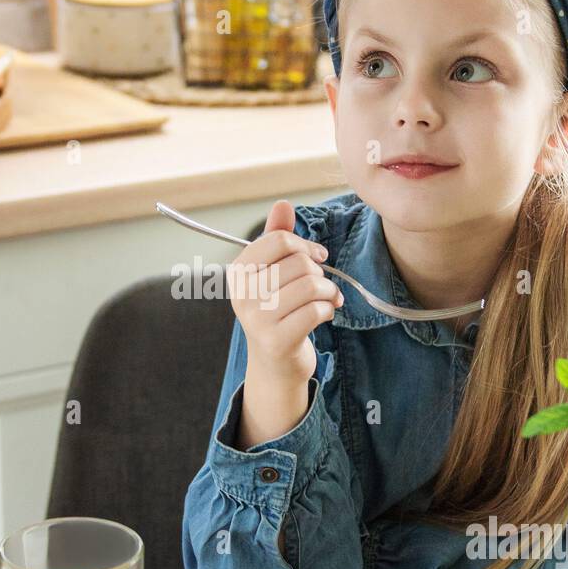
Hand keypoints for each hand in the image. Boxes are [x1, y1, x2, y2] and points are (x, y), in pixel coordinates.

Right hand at [227, 199, 342, 383]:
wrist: (274, 364)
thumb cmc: (277, 312)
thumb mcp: (273, 273)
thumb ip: (277, 238)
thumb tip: (283, 204)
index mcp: (238, 271)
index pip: (279, 240)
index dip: (305, 245)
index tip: (317, 257)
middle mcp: (242, 294)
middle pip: (299, 263)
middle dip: (320, 273)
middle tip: (321, 286)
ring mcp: (257, 319)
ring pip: (310, 286)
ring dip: (328, 292)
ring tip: (327, 299)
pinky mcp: (276, 340)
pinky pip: (316, 311)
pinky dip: (328, 310)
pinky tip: (324, 315)